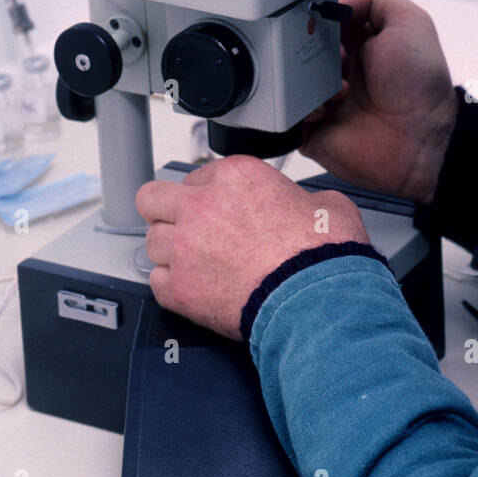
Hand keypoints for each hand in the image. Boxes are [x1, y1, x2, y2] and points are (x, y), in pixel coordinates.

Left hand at [136, 155, 368, 339]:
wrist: (316, 301)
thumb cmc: (322, 256)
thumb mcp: (325, 204)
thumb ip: (300, 198)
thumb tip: (304, 206)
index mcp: (235, 177)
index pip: (198, 176)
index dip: (209, 195)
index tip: (218, 210)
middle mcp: (201, 206)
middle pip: (153, 198)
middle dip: (165, 211)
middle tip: (185, 226)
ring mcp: (185, 247)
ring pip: (152, 241)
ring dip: (171, 251)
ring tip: (196, 264)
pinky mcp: (179, 288)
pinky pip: (157, 282)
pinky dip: (173, 287)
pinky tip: (195, 290)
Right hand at [300, 0, 457, 204]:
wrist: (421, 142)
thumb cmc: (421, 86)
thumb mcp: (410, 22)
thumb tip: (337, 0)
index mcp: (355, 41)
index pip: (318, 19)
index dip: (314, 16)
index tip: (316, 19)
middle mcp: (336, 68)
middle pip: (296, 46)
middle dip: (304, 47)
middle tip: (327, 56)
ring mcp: (321, 98)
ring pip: (287, 78)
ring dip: (303, 79)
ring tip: (334, 88)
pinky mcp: (311, 129)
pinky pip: (286, 114)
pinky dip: (299, 108)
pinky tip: (325, 109)